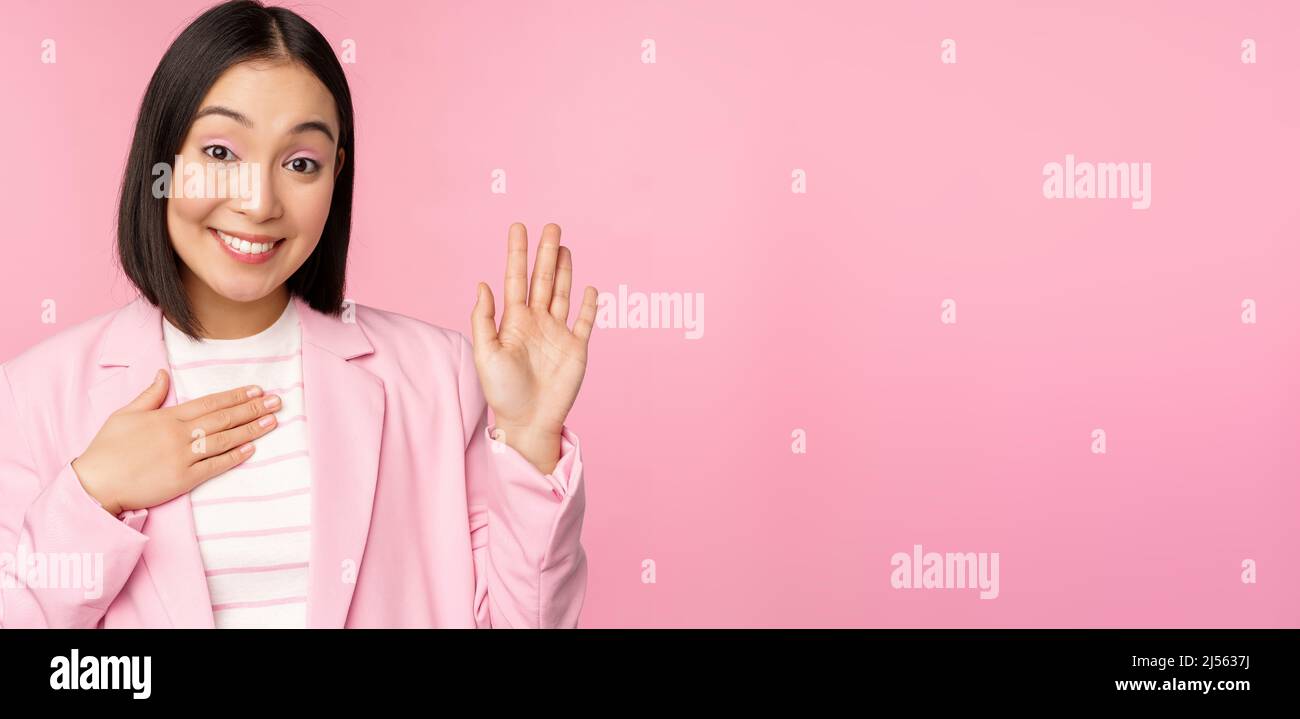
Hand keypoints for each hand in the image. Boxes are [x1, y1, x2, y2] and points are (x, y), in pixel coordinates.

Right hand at [71, 369, 281, 515]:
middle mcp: (179, 434)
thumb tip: (164, 373)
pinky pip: (215, 466)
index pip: (210, 402)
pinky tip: (252, 449)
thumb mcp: (125, 414)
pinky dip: (235, 457)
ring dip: (251, 429)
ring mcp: (183, 457)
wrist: (95, 483)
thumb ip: (150, 394)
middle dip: (252, 408)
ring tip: (272, 421)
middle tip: (277, 401)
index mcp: (167, 417)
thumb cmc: (108, 449)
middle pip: (223, 418)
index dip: (235, 395)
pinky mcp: (183, 479)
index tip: (256, 389)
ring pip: (224, 440)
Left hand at [470, 222, 596, 473]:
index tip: (518, 227)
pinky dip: (588, 304)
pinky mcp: (576, 348)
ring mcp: (558, 333)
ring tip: (564, 246)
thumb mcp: (485, 354)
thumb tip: (482, 285)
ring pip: (562, 293)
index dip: (517, 253)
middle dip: (546, 253)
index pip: (515, 278)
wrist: (527, 420)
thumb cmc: (502, 391)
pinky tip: (588, 287)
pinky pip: (584, 321)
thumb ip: (484, 319)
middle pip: (543, 279)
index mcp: (513, 320)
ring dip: (564, 270)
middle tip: (551, 226)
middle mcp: (536, 322)